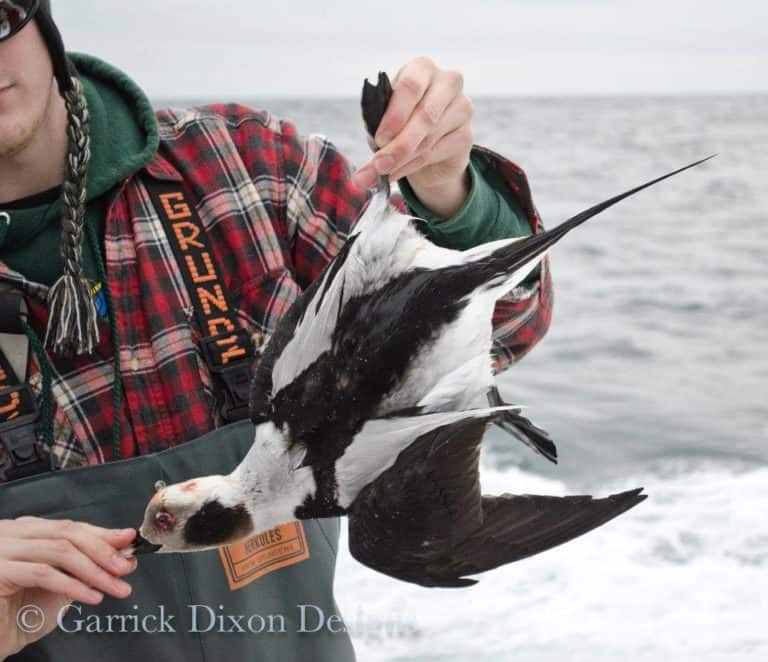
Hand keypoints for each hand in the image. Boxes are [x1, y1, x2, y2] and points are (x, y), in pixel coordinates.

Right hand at [0, 518, 136, 657]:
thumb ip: (86, 566)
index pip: (70, 527)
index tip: (129, 541)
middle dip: (102, 550)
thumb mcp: (60, 583)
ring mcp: (2, 550)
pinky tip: (93, 596)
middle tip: (126, 566)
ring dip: (94, 570)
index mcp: (26, 531)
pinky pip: (44, 574)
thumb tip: (124, 555)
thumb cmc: (18, 614)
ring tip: (116, 586)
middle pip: (67, 534)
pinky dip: (74, 585)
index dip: (102, 534)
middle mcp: (12, 534)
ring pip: (60, 551)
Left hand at [352, 57, 473, 217]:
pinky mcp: (466, 135)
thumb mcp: (384, 120)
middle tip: (380, 164)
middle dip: (399, 144)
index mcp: (422, 68)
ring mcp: (462, 107)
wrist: (428, 145)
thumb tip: (369, 161)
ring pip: (429, 138)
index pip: (411, 85)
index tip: (379, 139)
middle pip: (424, 115)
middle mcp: (447, 82)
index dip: (395, 115)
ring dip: (402, 159)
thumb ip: (376, 132)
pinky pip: (436, 153)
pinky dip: (413, 166)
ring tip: (383, 171)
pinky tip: (398, 172)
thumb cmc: (402, 122)